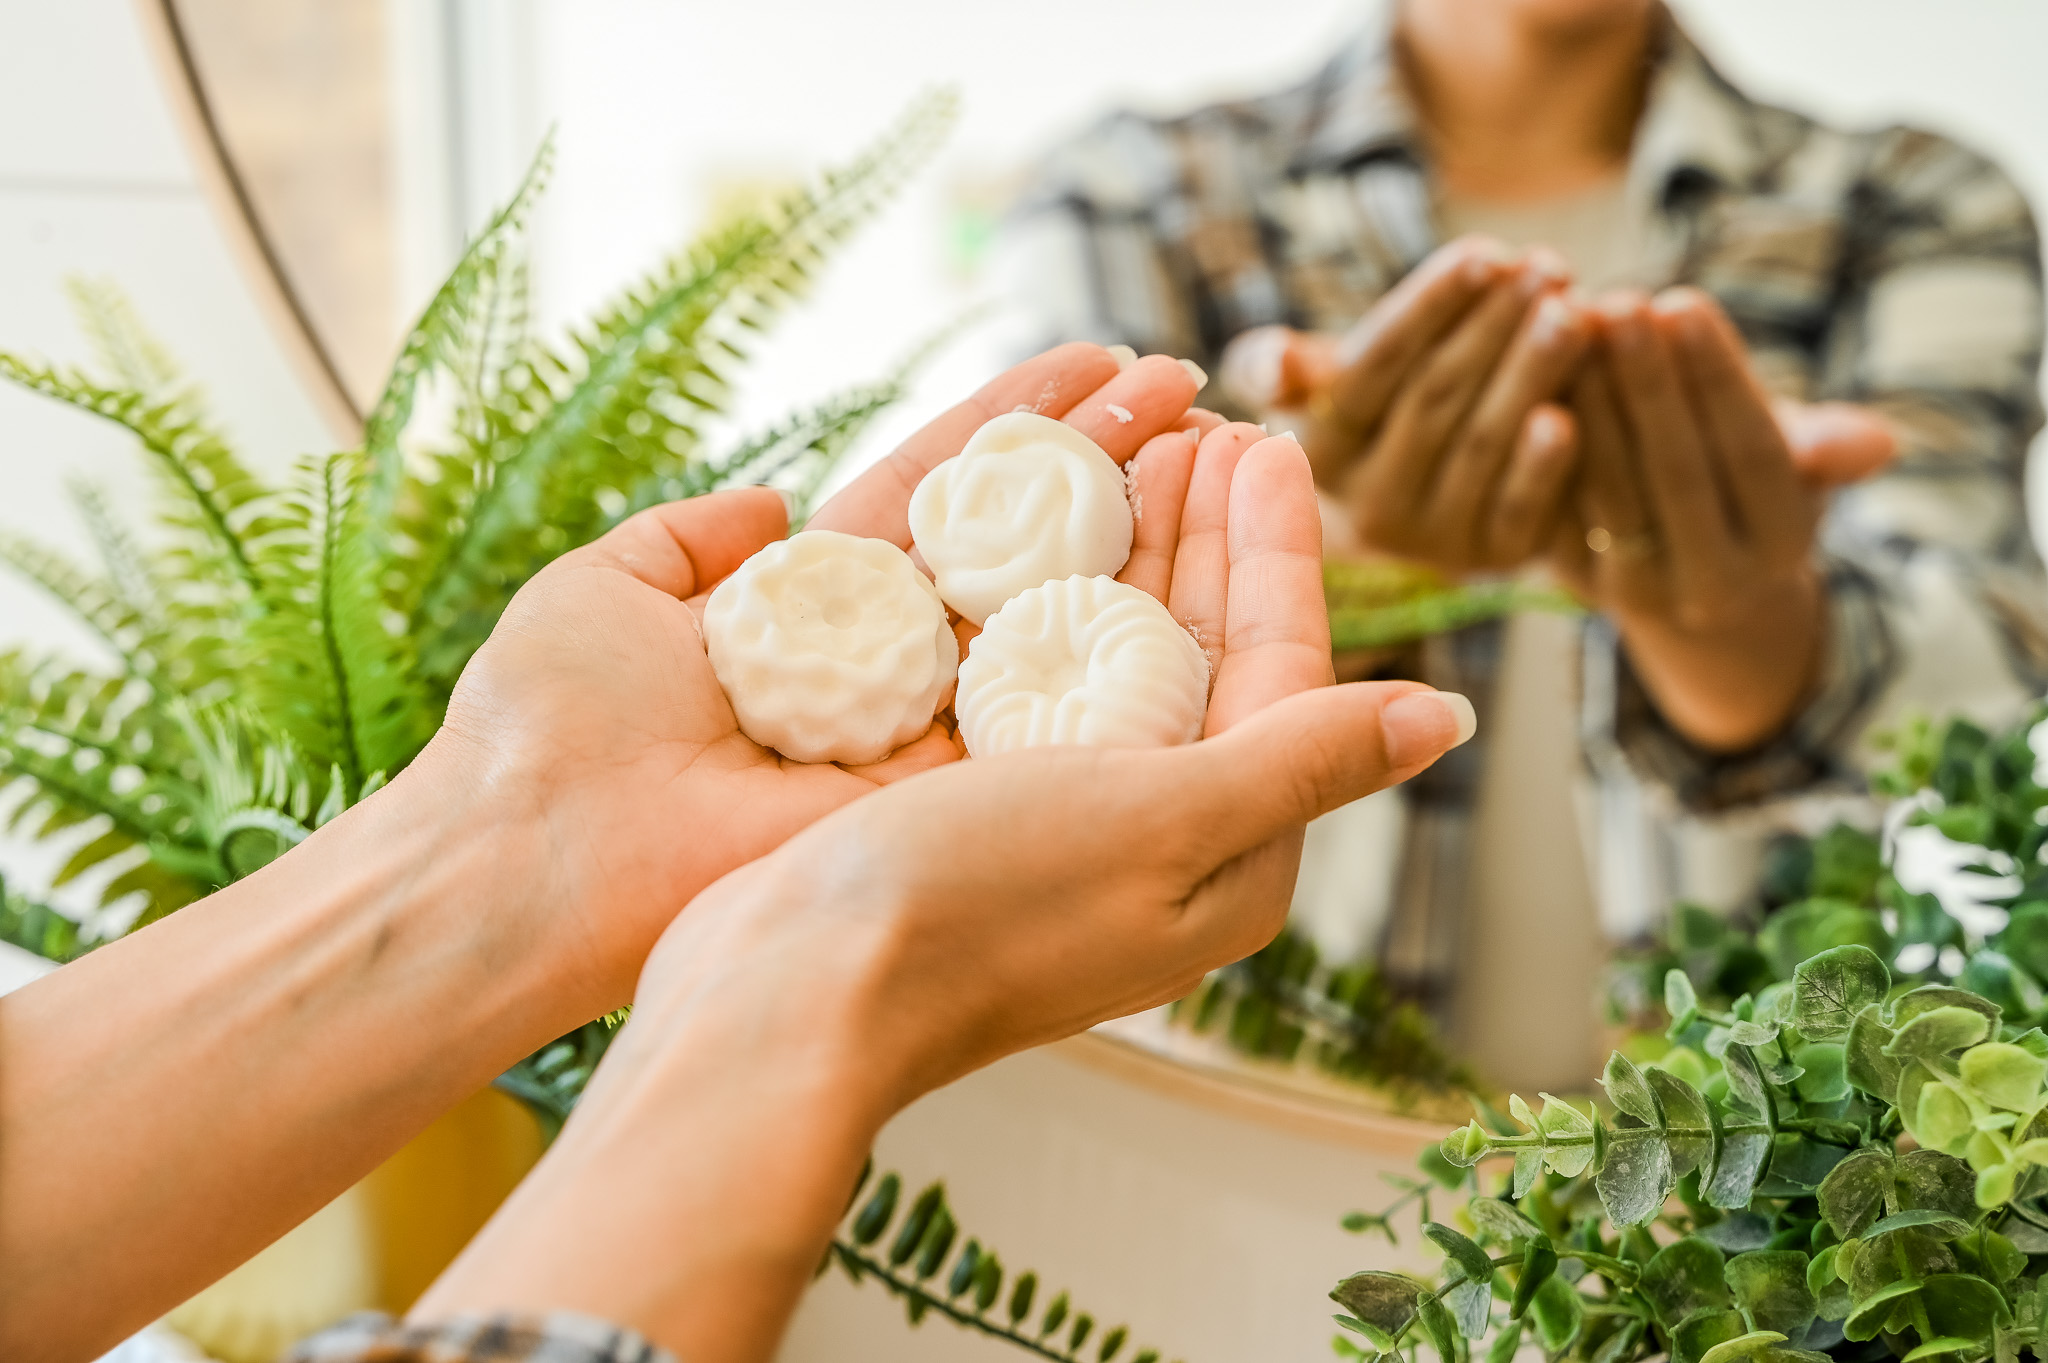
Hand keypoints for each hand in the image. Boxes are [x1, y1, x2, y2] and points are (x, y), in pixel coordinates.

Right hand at [413, 435, 1477, 1361]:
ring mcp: (1070, 829)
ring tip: (1144, 452)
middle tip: (1209, 423)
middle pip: (1206, 657)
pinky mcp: (985, 815)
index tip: (1270, 440)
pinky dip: (1056, 603)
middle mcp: (1161, 842)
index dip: (1277, 550)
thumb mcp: (1164, 821)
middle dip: (1211, 537)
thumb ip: (1303, 760)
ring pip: (1124, 660)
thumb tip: (1442, 718)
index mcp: (1228, 855)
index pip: (1281, 671)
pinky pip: (1045, 682)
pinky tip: (1048, 542)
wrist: (795, 997)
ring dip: (1138, 555)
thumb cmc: (978, 907)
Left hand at [428, 343, 1204, 1012]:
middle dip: (1103, 462)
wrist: (526, 864)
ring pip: (1049, 612)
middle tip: (1190, 392)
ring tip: (1215, 442)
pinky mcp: (938, 789)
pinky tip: (1190, 556)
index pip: (937, 495)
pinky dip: (1113, 630)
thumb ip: (690, 540)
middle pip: (1015, 545)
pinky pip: (1040, 700)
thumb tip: (763, 505)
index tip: (1093, 362)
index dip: (1016, 426)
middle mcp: (884, 665)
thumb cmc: (541, 727)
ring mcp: (920, 727)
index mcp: (810, 605)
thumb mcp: (606, 589)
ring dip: (1134, 529)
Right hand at [1219, 235, 1589, 573]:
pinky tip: (1568, 415)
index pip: (1370, 369)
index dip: (1429, 308)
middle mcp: (1367, 507)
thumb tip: (1273, 364)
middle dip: (1495, 327)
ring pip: (1480, 442)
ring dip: (1532, 372)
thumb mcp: (1314, 384)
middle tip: (1549, 268)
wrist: (1424, 495)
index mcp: (1319, 452)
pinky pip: (1518, 510)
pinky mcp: (1493, 557)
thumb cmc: (1373, 411)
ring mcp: (1431, 540)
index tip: (1484, 254)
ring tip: (1574, 309)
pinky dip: (1542, 465)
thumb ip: (1275, 363)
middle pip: (1433, 399)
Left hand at [1548, 289, 1835, 749]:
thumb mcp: (1800, 461)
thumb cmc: (1748, 481)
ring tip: (1566, 326)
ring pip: (1608, 489)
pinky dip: (1539, 440)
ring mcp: (1640, 593)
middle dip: (1644, 382)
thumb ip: (1829, 447)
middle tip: (1615, 302)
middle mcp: (1715, 584)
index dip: (1715, 375)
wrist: (1688, 567)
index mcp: (1783, 544)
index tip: (1681, 300)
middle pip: (1675, 470)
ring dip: (1586, 403)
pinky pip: (1555, 506)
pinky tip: (1527, 373)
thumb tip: (1879, 445)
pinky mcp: (1574, 584)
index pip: (1751, 449)